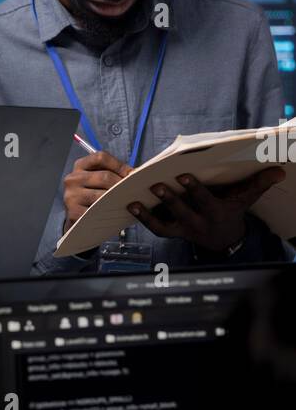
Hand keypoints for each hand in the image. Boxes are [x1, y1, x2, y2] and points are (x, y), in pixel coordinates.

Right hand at [64, 150, 132, 226]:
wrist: (76, 218)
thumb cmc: (92, 195)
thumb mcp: (97, 180)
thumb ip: (113, 173)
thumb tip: (137, 172)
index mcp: (80, 166)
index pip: (101, 157)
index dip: (120, 165)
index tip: (133, 174)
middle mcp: (73, 179)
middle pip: (105, 176)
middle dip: (123, 184)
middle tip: (136, 191)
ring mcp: (72, 196)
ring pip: (103, 195)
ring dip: (118, 199)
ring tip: (129, 202)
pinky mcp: (74, 213)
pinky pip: (97, 211)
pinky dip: (110, 212)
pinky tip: (116, 213)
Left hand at [127, 168, 284, 252]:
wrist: (224, 239)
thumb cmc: (232, 211)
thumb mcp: (246, 199)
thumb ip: (259, 183)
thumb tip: (279, 170)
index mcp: (215, 213)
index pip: (204, 200)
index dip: (194, 189)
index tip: (182, 175)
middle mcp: (198, 223)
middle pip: (182, 212)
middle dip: (169, 200)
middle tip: (155, 185)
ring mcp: (184, 230)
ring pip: (165, 226)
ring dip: (148, 216)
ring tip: (133, 203)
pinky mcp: (174, 233)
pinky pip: (157, 229)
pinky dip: (144, 219)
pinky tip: (131, 206)